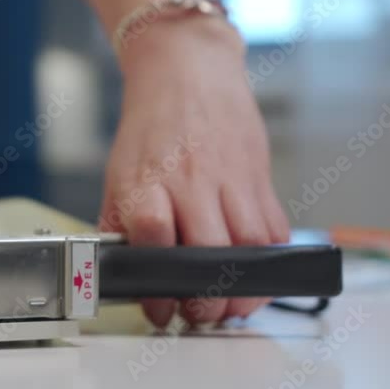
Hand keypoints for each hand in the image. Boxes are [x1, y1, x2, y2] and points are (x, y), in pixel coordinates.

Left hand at [98, 16, 289, 327]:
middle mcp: (190, 180)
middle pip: (208, 251)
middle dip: (206, 299)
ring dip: (242, 290)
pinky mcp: (259, 177)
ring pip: (248, 247)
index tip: (158, 309)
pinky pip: (273, 230)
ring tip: (228, 307)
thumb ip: (118, 222)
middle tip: (199, 315)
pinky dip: (267, 262)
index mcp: (147, 180)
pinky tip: (252, 275)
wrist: (187, 73)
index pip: (153, 236)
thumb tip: (116, 273)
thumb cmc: (150, 127)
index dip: (157, 282)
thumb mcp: (118, 172)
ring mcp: (229, 179)